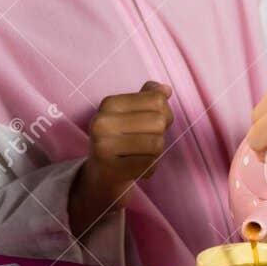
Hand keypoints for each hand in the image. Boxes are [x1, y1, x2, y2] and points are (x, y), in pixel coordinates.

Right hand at [70, 80, 172, 230]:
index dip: (164, 112)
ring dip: (155, 152)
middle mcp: (102, 122)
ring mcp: (103, 146)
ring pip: (156, 143)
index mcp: (109, 103)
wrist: (100, 175)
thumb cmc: (121, 139)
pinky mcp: (110, 169)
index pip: (157, 100)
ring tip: (139, 154)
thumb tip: (166, 90)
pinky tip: (136, 167)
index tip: (150, 123)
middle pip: (159, 121)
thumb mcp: (132, 113)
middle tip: (145, 141)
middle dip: (159, 133)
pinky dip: (150, 167)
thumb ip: (149, 97)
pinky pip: (149, 164)